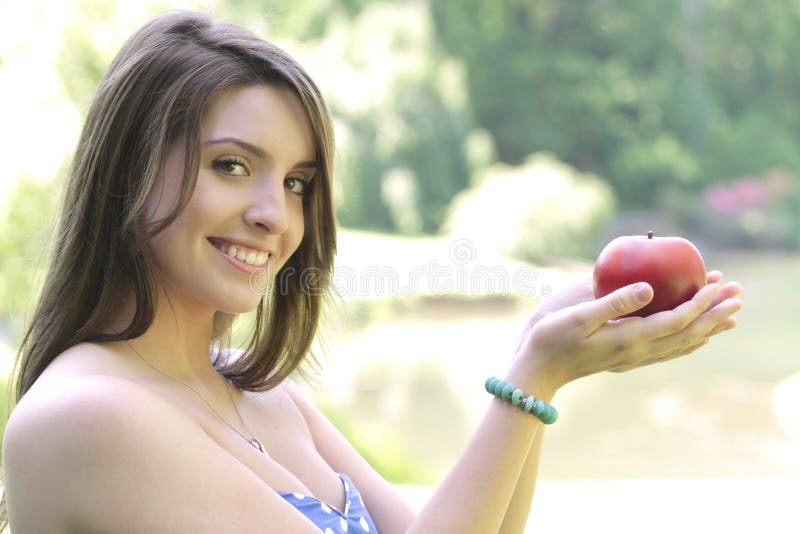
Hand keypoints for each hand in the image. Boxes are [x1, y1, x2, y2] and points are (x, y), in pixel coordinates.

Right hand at [514, 270, 742, 389]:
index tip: (717, 283)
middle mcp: (637, 351)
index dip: (700, 302)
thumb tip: (649, 288)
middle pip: (688, 332)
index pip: (676, 319)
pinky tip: (697, 338)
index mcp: (629, 338)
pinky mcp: (627, 359)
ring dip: (708, 327)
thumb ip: (614, 302)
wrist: (538, 370)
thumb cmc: (551, 338)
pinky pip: (668, 351)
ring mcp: (633, 358)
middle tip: (738, 293)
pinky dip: (689, 342)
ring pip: (682, 344)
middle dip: (715, 312)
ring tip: (730, 315)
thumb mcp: (578, 315)